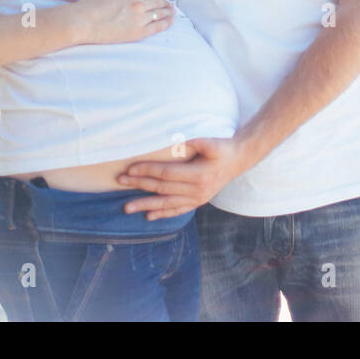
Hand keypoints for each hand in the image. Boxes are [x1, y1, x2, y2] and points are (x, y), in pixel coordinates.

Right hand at [72, 0, 172, 44]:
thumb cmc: (91, 6)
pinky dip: (167, 23)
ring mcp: (140, 18)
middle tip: (170, 5)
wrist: (83, 22)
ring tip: (172, 12)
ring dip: (168, 12)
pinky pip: (158, 26)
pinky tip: (171, 21)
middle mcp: (139, 4)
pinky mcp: (138, 32)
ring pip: (160, 13)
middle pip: (158, 2)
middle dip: (165, 3)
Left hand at [117, 136, 249, 219]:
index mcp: (199, 175)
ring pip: (167, 204)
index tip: (130, 168)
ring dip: (145, 205)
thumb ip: (193, 144)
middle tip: (120, 182)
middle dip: (140, 185)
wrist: (240, 160)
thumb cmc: (223, 148)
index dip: (148, 171)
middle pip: (163, 189)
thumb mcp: (211, 142)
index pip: (167, 174)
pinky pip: (177, 210)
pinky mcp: (198, 202)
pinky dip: (162, 213)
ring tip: (126, 208)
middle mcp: (198, 190)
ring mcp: (198, 199)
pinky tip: (148, 216)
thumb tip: (171, 146)